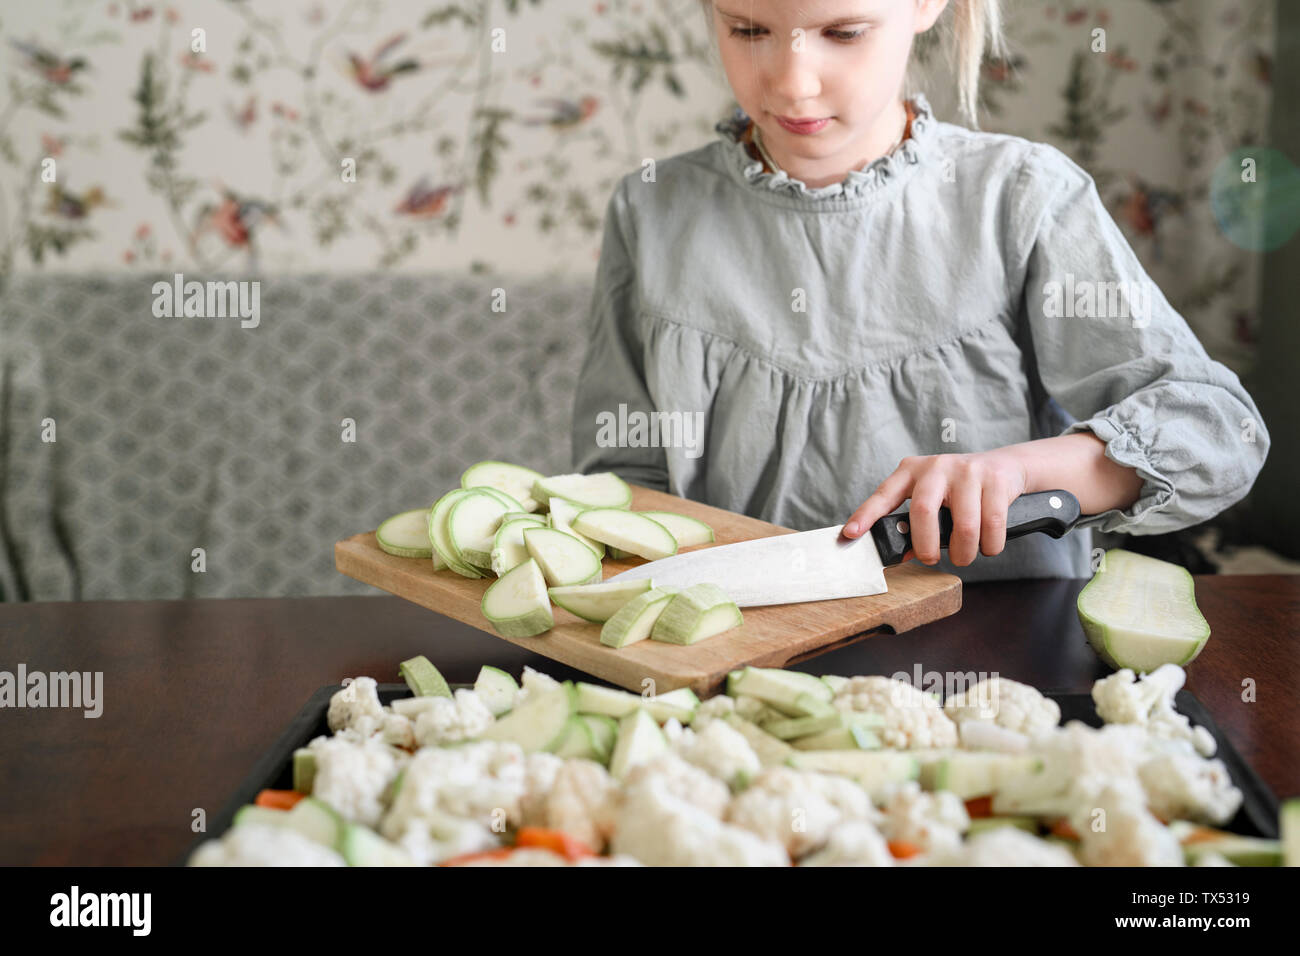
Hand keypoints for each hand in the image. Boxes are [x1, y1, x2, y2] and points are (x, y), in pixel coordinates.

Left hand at [840, 450, 1029, 566]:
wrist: (1005, 466)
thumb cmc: (959, 490)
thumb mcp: (932, 498)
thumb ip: (915, 523)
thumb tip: (902, 555)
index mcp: (911, 471)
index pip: (884, 495)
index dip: (866, 515)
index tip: (850, 534)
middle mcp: (936, 467)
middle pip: (923, 512)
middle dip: (926, 547)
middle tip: (930, 559)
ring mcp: (967, 471)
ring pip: (964, 526)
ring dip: (964, 552)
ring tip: (964, 555)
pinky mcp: (994, 480)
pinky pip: (992, 525)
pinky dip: (990, 545)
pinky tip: (986, 544)